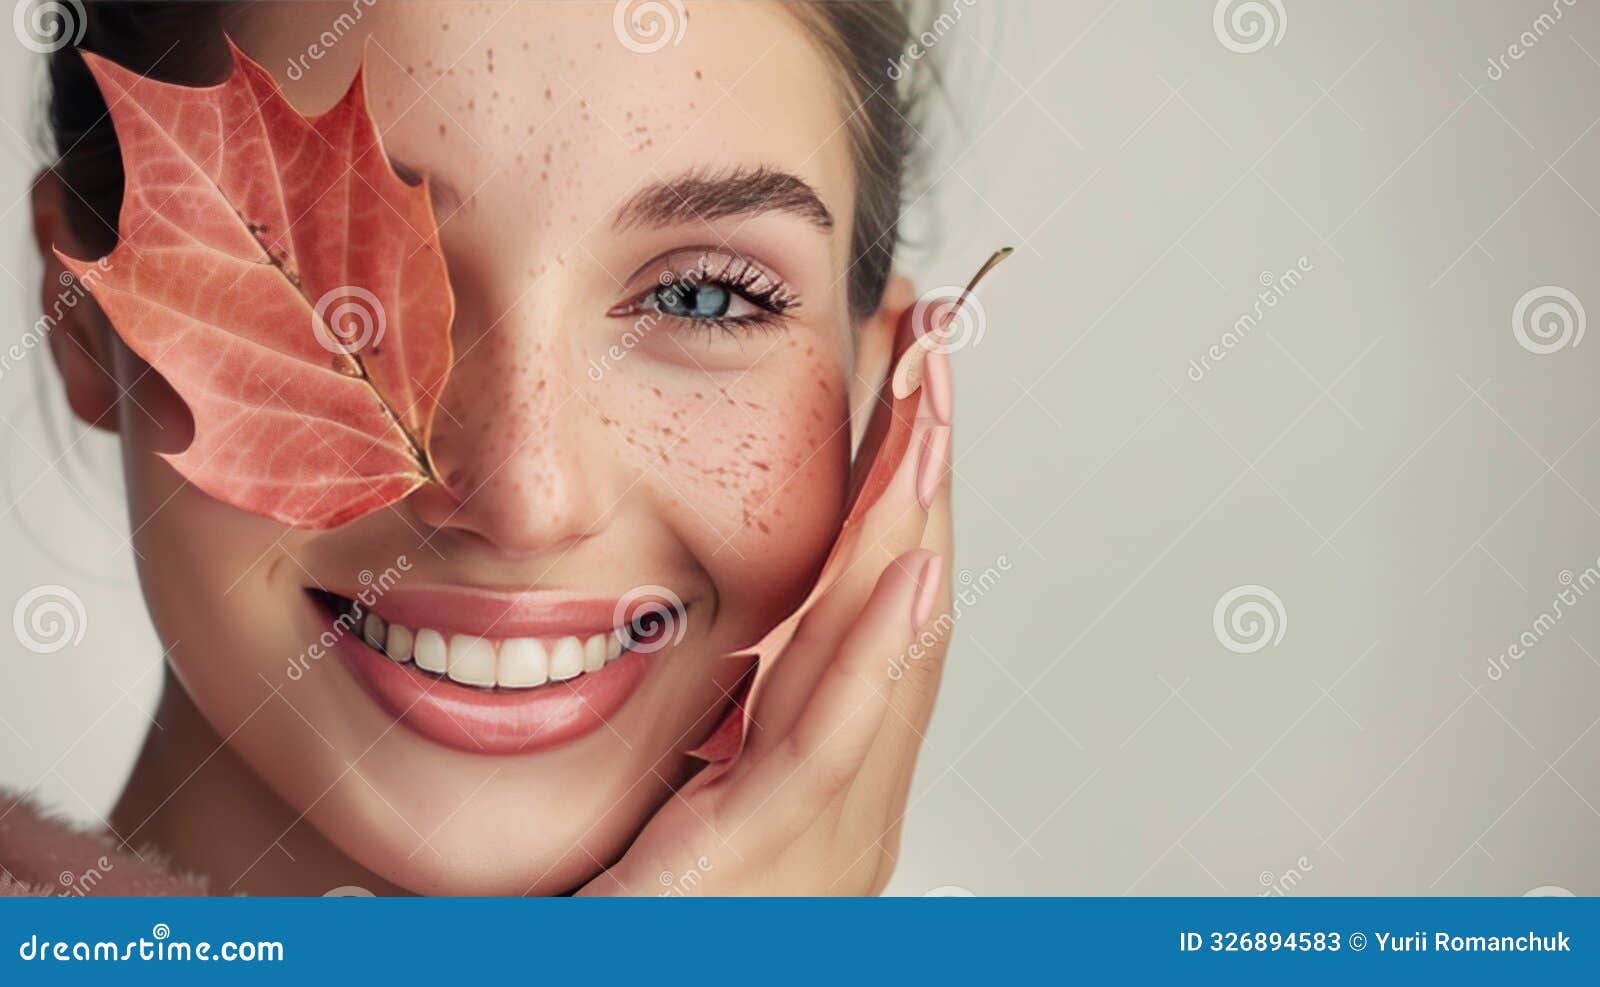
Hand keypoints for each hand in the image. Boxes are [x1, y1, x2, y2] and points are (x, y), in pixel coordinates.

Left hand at [581, 348, 956, 895]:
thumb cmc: (596, 913)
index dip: (894, 492)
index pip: (869, 608)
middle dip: (921, 475)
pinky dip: (874, 649)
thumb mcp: (659, 794)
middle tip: (934, 349)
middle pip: (901, 609)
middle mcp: (845, 804)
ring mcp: (824, 838)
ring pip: (887, 653)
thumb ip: (700, 720)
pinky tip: (911, 566)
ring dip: (910, 519)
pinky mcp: (769, 861)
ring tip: (930, 407)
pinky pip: (831, 741)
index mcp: (814, 779)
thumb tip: (688, 618)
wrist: (581, 978)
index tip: (900, 382)